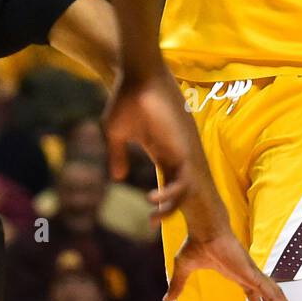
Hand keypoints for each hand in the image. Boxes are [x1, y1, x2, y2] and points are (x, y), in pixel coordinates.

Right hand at [103, 69, 196, 218]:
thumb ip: (117, 155)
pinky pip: (183, 180)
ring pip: (185, 190)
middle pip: (183, 190)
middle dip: (173, 211)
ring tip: (152, 219)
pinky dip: (171, 196)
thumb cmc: (126, 98)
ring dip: (170, 208)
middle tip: (154, 225)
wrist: (137, 75)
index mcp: (163, 151)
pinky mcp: (183, 147)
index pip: (170, 183)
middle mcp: (176, 153)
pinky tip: (151, 202)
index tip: (149, 220)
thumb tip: (117, 178)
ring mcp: (181, 151)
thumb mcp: (116, 133)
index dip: (163, 203)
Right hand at [165, 228, 298, 300]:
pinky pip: (272, 292)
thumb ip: (178, 285)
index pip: (252, 291)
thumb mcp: (183, 269)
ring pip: (274, 295)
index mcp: (236, 272)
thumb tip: (165, 299)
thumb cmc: (196, 243)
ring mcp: (252, 273)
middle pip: (266, 297)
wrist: (204, 229)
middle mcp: (248, 273)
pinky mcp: (253, 273)